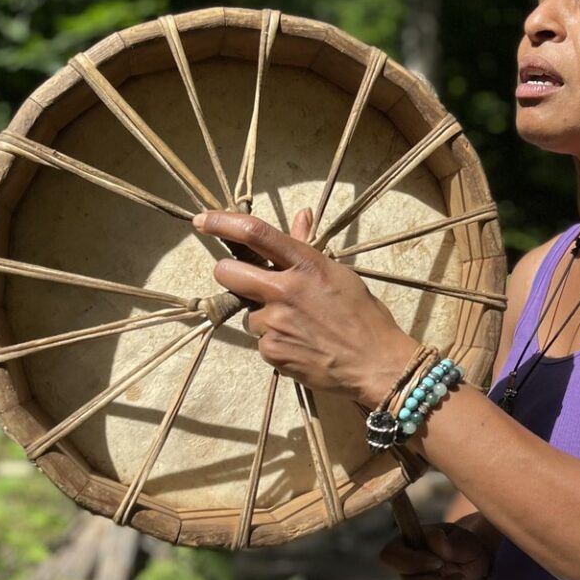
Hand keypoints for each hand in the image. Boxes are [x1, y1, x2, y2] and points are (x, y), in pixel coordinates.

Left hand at [193, 208, 417, 403]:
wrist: (376, 363)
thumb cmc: (364, 316)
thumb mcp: (338, 274)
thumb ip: (307, 248)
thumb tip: (300, 215)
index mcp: (306, 264)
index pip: (255, 233)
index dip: (222, 222)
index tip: (203, 220)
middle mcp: (286, 289)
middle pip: (227, 272)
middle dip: (230, 274)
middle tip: (245, 281)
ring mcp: (276, 322)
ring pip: (249, 313)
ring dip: (265, 317)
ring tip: (299, 326)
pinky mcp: (272, 351)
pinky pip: (261, 341)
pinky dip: (276, 342)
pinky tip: (301, 345)